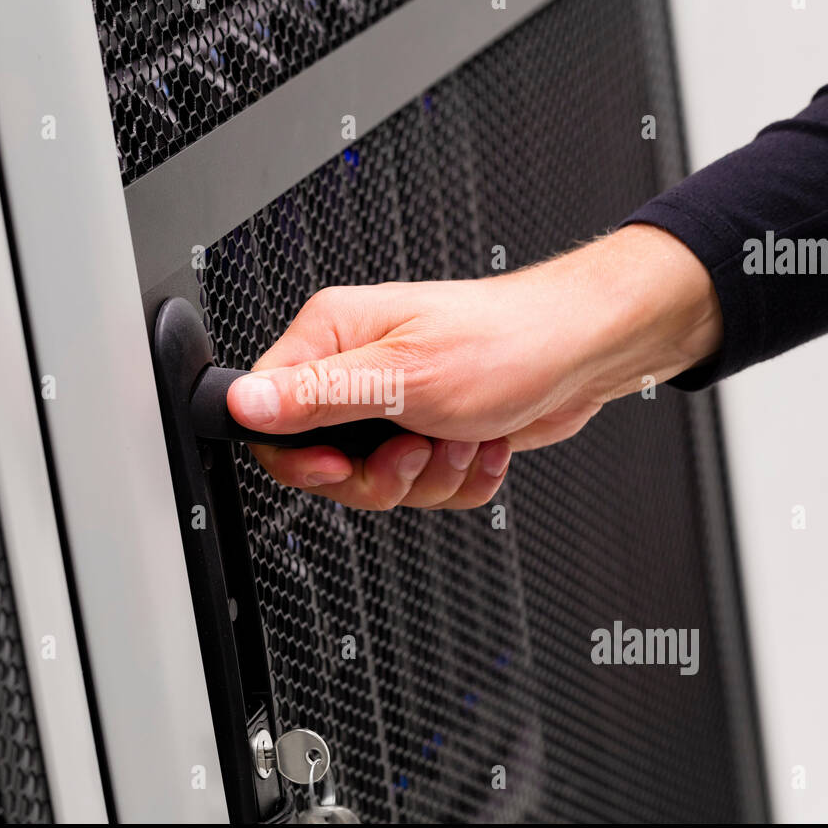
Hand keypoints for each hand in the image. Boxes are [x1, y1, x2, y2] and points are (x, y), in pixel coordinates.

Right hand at [225, 223, 721, 509]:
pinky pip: (422, 487)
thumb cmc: (507, 342)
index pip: (268, 416)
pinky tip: (481, 443)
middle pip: (324, 464)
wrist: (583, 354)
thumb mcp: (402, 376)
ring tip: (461, 436)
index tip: (345, 462)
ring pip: (379, 483)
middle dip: (382, 475)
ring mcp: (394, 404)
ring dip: (430, 476)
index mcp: (333, 339)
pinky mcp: (428, 432)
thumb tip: (244, 403)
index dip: (303, 457)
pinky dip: (458, 479)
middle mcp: (357, 370)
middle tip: (416, 448)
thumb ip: (316, 395)